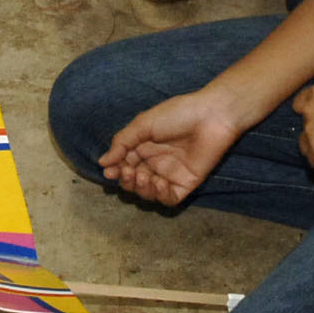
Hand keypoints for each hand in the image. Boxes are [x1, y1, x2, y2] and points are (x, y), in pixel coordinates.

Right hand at [98, 90, 245, 206]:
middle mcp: (155, 162)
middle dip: (127, 180)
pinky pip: (169, 199)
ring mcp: (171, 174)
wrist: (211, 116)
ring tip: (144, 176)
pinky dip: (160, 195)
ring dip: (141, 189)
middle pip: (133, 181)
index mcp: (143, 147)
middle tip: (128, 171)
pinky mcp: (186, 183)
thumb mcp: (143, 124)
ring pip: (149, 193)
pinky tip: (159, 183)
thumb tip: (103, 162)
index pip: (123, 164)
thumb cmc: (177, 114)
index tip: (109, 171)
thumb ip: (122, 143)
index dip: (115, 170)